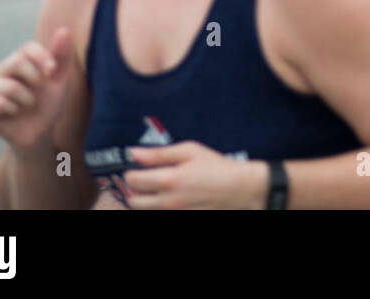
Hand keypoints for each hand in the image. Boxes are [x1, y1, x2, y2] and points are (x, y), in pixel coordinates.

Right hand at [0, 28, 75, 151]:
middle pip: (14, 62)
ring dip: (24, 97)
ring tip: (30, 104)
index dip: (41, 57)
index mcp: (23, 61)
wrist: (42, 132)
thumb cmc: (50, 103)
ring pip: (1, 84)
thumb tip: (63, 30)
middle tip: (41, 89)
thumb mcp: (60, 80)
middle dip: (33, 77)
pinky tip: (15, 113)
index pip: (27, 48)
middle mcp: (5, 71)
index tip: (53, 72)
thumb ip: (61, 56)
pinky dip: (10, 109)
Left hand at [123, 142, 268, 209]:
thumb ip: (159, 153)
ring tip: (155, 190)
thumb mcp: (190, 151)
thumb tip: (134, 153)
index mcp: (169, 180)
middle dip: (134, 190)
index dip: (130, 173)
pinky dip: (158, 208)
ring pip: (144, 211)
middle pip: (133, 201)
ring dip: (144, 201)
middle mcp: (168, 201)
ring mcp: (175, 213)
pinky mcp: (182, 218)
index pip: (132, 181)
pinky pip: (160, 214)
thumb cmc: (216, 167)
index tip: (137, 169)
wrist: (239, 189)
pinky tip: (168, 198)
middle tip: (143, 181)